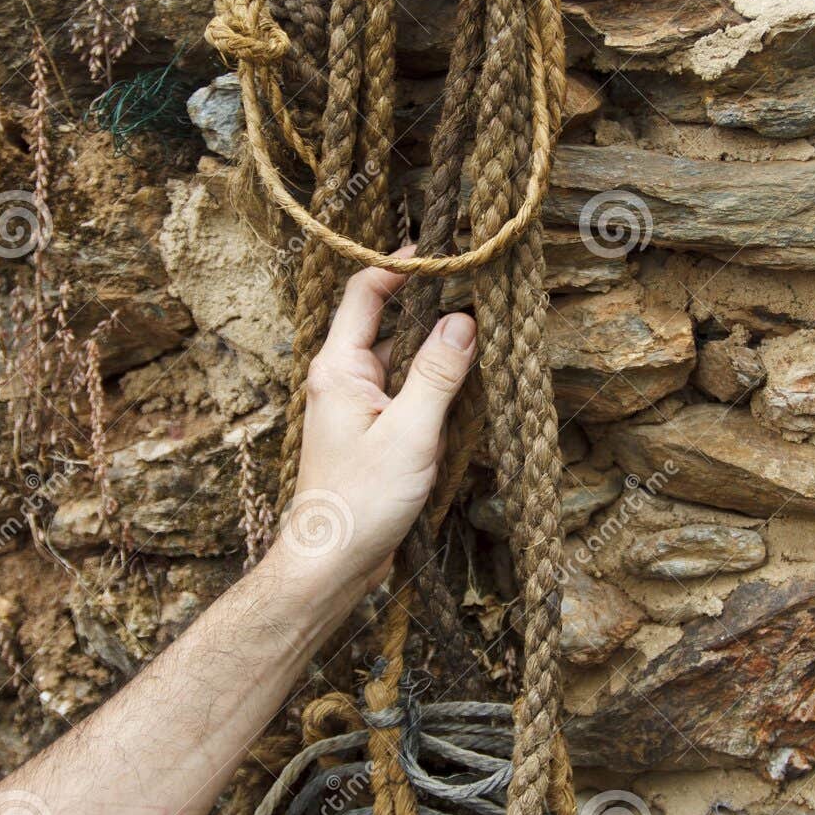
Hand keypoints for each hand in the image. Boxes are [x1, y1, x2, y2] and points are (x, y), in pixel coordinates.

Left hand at [275, 256, 476, 610]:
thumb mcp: (409, 434)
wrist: (331, 563)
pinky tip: (464, 399)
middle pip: (390, 322)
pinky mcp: (369, 430)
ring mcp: (355, 404)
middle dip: (433, 310)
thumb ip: (438, 374)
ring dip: (438, 356)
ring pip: (402, 360)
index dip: (401, 263)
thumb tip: (463, 320)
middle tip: (481, 296)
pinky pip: (405, 393)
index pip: (366, 290)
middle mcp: (341, 377)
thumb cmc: (360, 502)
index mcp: (338, 366)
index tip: (444, 251)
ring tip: (484, 344)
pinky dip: (433, 391)